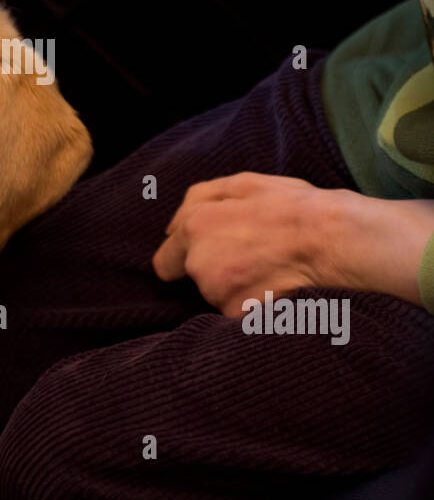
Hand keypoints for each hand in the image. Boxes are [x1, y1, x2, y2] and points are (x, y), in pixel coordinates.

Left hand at [152, 172, 350, 315]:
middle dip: (214, 270)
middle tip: (252, 256)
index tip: (209, 256)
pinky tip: (277, 287)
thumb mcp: (244, 184)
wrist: (334, 241)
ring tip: (271, 268)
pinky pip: (241, 312)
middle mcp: (199, 264)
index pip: (166, 262)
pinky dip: (254, 304)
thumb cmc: (292, 207)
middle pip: (196, 279)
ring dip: (236, 286)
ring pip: (219, 296)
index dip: (184, 260)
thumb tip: (171, 226)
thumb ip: (199, 200)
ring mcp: (219, 293)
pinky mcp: (242, 316)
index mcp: (195, 228)